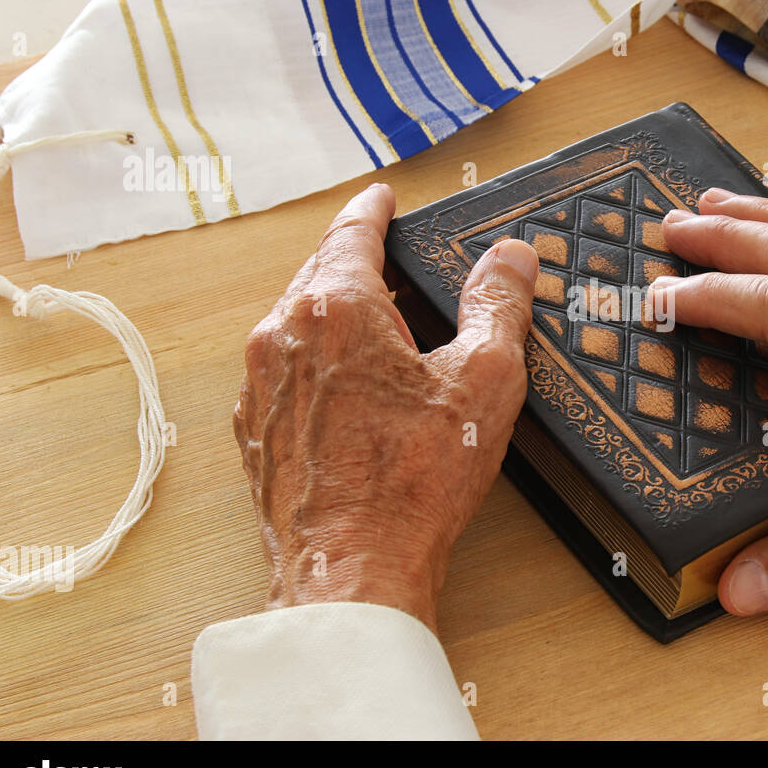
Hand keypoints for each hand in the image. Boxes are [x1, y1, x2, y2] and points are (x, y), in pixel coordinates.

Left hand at [233, 183, 538, 631]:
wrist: (350, 570)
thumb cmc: (413, 481)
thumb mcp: (484, 380)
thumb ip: (498, 305)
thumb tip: (511, 258)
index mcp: (335, 307)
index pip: (353, 233)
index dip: (374, 211)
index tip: (381, 198)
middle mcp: (283, 336)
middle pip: (321, 273)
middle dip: (357, 260)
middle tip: (391, 258)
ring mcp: (260, 386)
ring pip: (299, 322)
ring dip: (337, 312)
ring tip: (381, 326)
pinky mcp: (256, 432)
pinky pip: (287, 372)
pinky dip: (318, 362)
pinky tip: (353, 389)